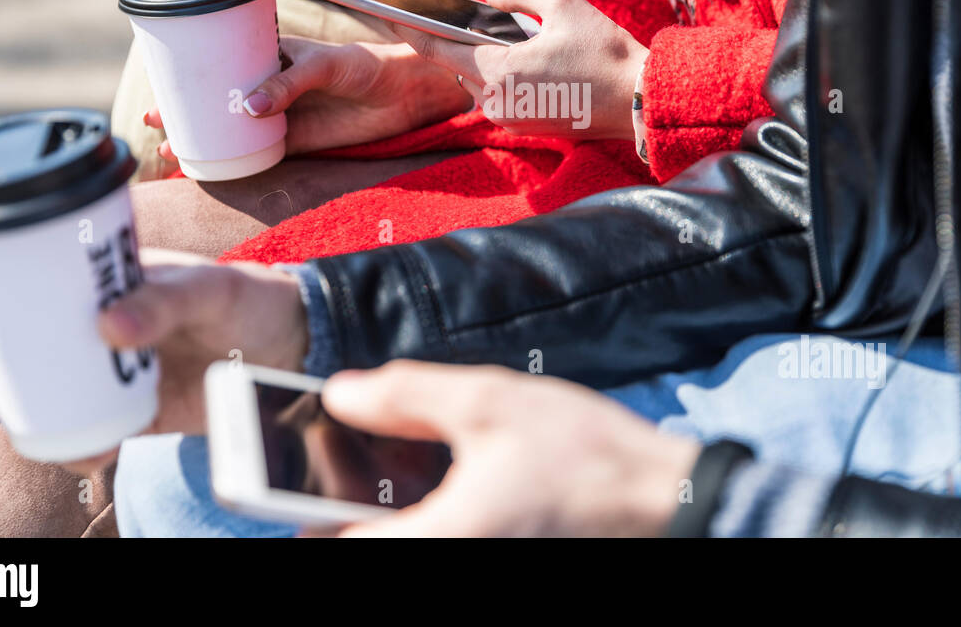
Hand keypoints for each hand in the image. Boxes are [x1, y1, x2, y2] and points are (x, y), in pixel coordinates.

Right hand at [0, 250, 306, 472]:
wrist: (291, 348)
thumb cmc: (247, 299)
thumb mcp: (213, 288)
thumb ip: (168, 299)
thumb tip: (108, 324)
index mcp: (106, 278)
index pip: (32, 275)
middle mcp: (96, 321)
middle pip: (19, 342)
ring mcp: (109, 367)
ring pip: (44, 389)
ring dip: (22, 412)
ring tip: (23, 430)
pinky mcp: (132, 409)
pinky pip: (88, 430)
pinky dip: (76, 445)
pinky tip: (87, 454)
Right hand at [143, 35, 473, 158]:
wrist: (402, 94)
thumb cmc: (365, 65)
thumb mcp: (325, 66)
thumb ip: (289, 84)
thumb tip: (249, 108)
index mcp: (271, 57)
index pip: (223, 61)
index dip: (192, 72)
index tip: (162, 80)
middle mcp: (270, 86)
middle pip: (217, 98)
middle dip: (183, 108)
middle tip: (155, 119)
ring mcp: (280, 116)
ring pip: (231, 128)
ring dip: (201, 137)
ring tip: (169, 148)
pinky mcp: (296, 143)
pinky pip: (256, 153)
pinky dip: (231, 161)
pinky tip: (207, 168)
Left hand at [319, 361, 699, 536]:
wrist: (668, 505)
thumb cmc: (587, 458)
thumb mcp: (491, 404)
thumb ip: (405, 396)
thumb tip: (341, 395)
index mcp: (435, 544)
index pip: (327, 541)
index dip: (299, 499)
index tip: (292, 459)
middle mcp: (446, 565)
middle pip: (360, 542)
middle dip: (341, 502)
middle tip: (349, 448)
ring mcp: (470, 565)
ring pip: (398, 541)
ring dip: (381, 509)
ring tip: (394, 455)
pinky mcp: (490, 558)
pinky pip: (433, 543)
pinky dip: (420, 517)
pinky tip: (441, 477)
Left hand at [393, 0, 647, 140]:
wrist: (639, 100)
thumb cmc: (605, 51)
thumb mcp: (562, 3)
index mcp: (499, 70)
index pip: (438, 48)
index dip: (410, 29)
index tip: (386, 14)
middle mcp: (495, 100)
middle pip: (460, 64)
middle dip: (470, 41)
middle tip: (501, 23)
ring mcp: (508, 118)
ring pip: (480, 81)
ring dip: (492, 60)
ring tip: (533, 45)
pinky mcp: (524, 128)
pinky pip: (500, 95)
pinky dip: (508, 77)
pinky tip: (541, 66)